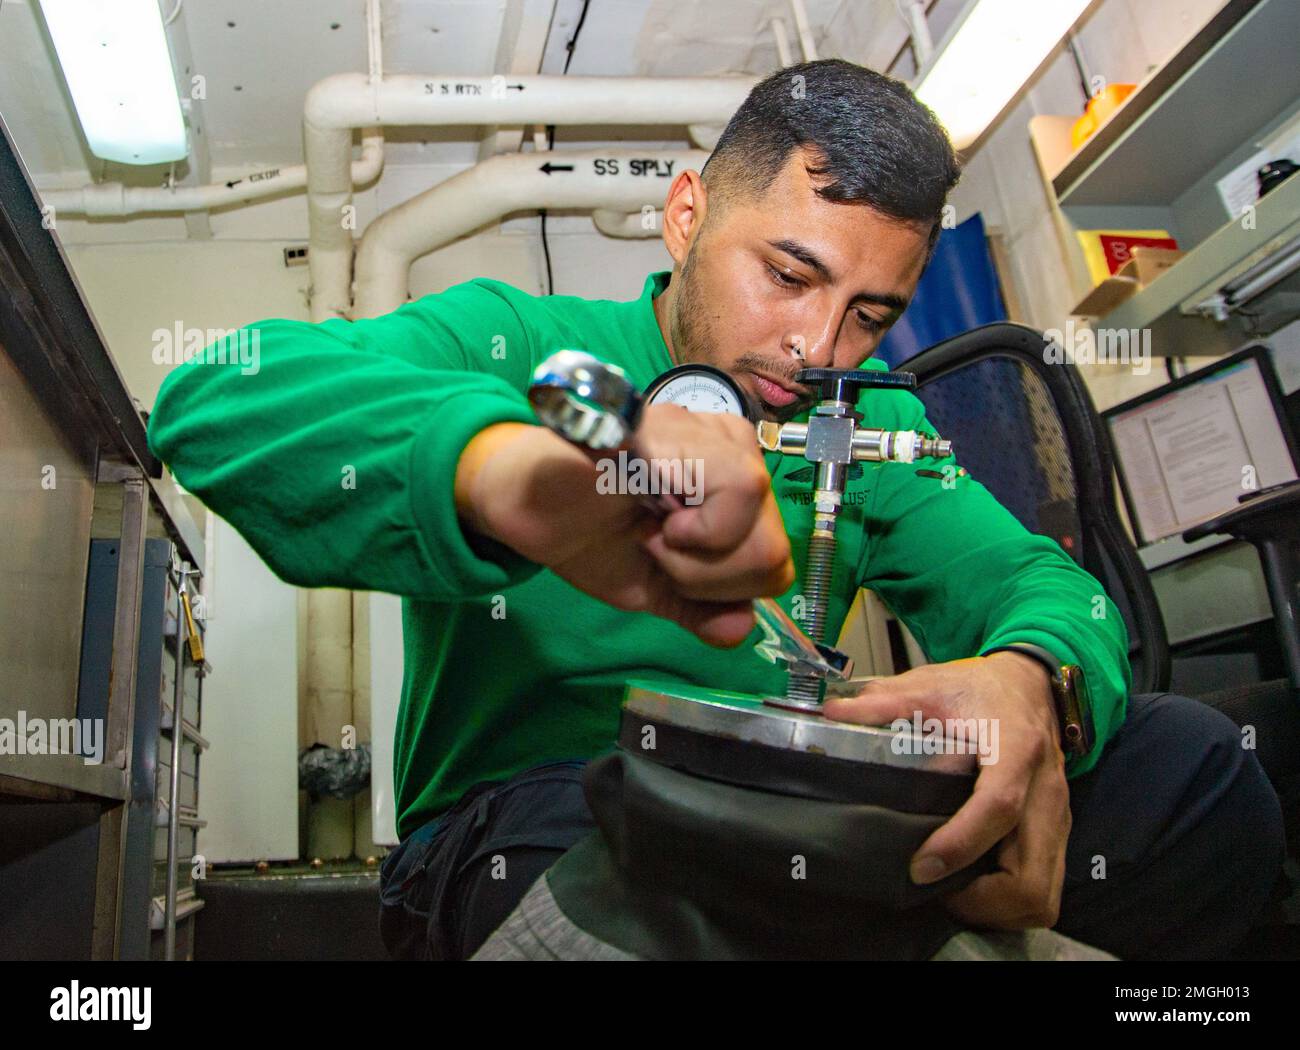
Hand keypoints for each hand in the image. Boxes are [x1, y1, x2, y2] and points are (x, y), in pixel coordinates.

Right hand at [454, 407, 793, 646]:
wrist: (524, 505)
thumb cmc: (584, 530)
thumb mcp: (653, 584)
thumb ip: (700, 608)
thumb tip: (739, 629)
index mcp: (730, 478)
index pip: (774, 557)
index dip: (722, 585)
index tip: (667, 562)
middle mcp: (730, 446)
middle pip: (774, 551)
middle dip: (710, 578)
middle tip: (655, 547)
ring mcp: (710, 433)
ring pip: (762, 531)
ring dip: (696, 558)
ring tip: (650, 531)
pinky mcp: (685, 433)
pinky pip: (737, 493)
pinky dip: (695, 531)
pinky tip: (651, 517)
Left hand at [821, 652, 1070, 928]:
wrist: (1029, 683)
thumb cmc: (980, 688)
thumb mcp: (933, 683)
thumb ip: (886, 700)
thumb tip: (834, 713)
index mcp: (1016, 748)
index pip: (999, 806)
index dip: (960, 843)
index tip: (920, 866)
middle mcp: (1045, 790)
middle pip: (1030, 876)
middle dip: (983, 901)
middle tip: (936, 891)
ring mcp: (1056, 816)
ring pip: (1043, 894)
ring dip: (998, 909)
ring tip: (953, 896)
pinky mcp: (1057, 831)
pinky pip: (1044, 887)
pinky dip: (1010, 901)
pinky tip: (975, 888)